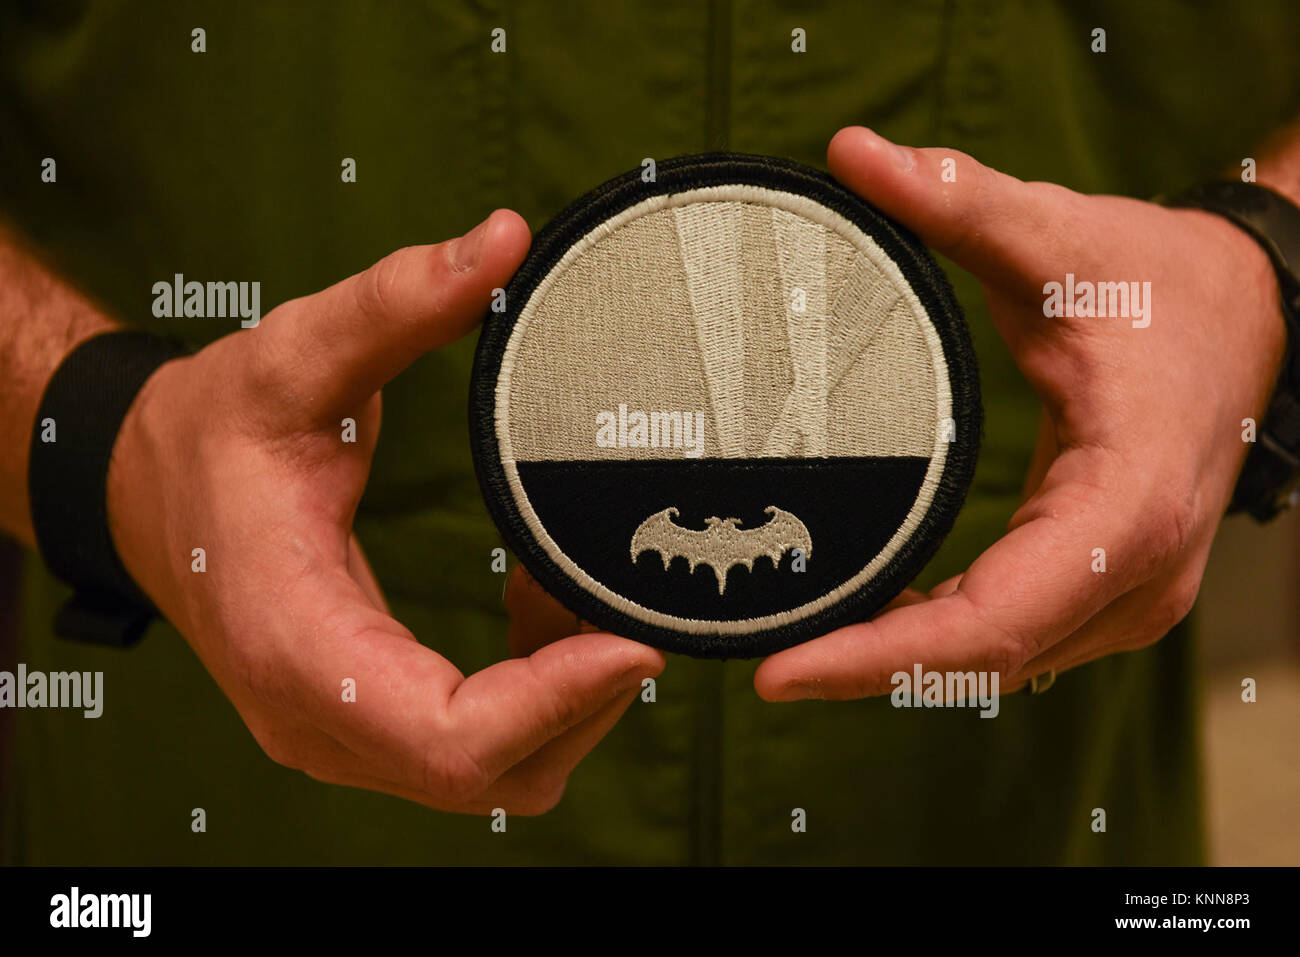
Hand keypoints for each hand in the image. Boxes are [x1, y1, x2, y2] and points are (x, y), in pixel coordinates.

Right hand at [107, 210, 664, 812]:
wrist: (138, 491)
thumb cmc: (207, 430)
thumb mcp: (291, 355)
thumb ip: (398, 302)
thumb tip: (507, 238)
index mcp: (296, 643)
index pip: (447, 736)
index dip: (555, 703)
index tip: (634, 642)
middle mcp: (316, 718)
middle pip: (488, 772)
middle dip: (581, 700)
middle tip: (626, 603)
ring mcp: (338, 733)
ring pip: (490, 774)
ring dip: (563, 701)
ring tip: (577, 589)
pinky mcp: (360, 723)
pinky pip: (471, 748)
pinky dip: (532, 696)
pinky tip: (538, 606)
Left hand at [755, 126, 1285, 699]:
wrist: (1252, 313)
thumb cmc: (1163, 281)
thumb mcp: (1063, 238)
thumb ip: (958, 201)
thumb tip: (851, 152)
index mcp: (1127, 502)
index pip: (993, 618)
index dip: (885, 655)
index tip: (783, 670)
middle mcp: (1138, 571)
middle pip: (984, 658)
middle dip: (869, 669)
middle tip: (761, 662)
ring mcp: (1132, 589)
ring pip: (999, 662)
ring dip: (900, 663)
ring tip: (796, 650)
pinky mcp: (1113, 584)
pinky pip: (1016, 637)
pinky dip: (939, 641)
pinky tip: (871, 622)